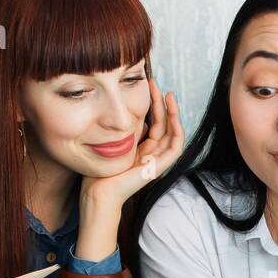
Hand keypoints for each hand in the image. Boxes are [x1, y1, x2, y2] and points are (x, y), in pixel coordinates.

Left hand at [73, 78, 183, 260]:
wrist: (98, 193)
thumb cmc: (99, 172)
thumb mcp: (112, 142)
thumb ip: (124, 130)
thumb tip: (131, 112)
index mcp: (142, 150)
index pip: (154, 123)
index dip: (154, 104)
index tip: (147, 85)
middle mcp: (152, 154)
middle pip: (165, 124)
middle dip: (162, 103)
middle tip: (155, 83)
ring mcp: (157, 161)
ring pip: (174, 133)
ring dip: (173, 113)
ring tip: (168, 95)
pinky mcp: (159, 168)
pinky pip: (176, 148)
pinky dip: (179, 132)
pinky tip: (174, 116)